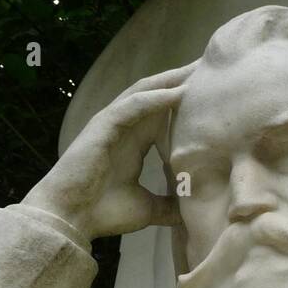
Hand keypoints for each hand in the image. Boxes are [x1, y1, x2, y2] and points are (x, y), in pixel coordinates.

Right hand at [22, 60, 197, 239]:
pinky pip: (132, 106)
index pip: (166, 114)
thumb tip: (193, 213)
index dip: (189, 102)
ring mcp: (113, 123)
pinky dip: (154, 98)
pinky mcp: (103, 126)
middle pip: (159, 95)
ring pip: (146, 93)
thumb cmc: (104, 212)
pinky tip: (176, 92)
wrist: (71, 218)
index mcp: (136, 142)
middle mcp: (126, 127)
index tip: (216, 95)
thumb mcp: (148, 207)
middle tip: (213, 69)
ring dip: (171, 81)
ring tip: (198, 70)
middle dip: (183, 81)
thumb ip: (170, 205)